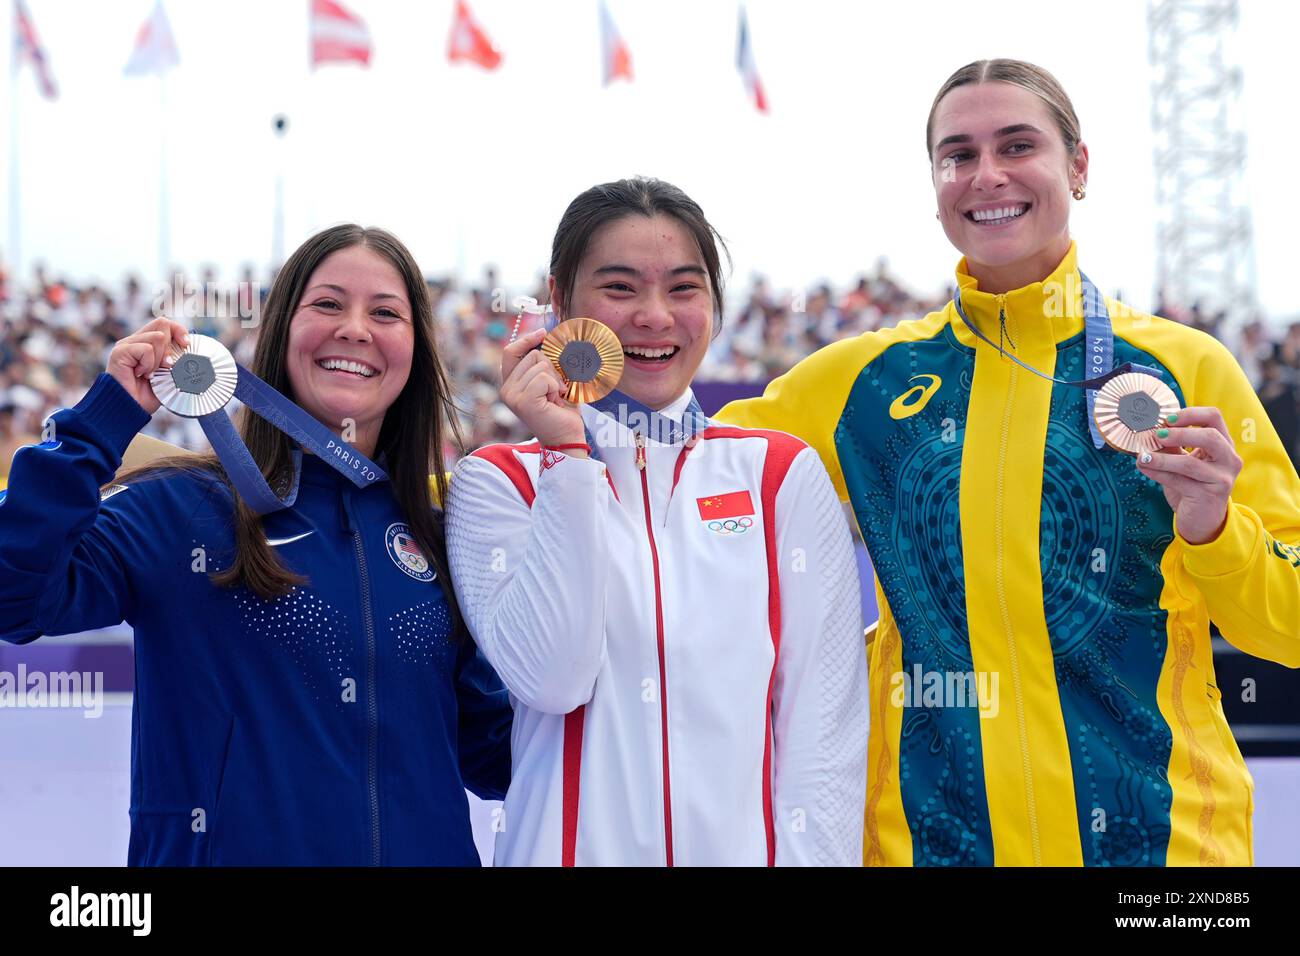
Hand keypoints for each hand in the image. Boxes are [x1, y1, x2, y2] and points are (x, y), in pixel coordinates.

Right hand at [106, 318, 188, 414]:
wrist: (131, 409)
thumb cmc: (148, 396)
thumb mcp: (169, 374)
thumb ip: (175, 359)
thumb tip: (189, 348)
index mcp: (146, 343)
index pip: (165, 323)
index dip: (179, 330)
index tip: (186, 345)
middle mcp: (135, 340)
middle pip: (162, 323)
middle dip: (171, 347)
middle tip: (167, 366)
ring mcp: (126, 344)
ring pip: (157, 337)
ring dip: (160, 359)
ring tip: (151, 374)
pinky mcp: (120, 351)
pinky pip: (147, 349)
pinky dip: (150, 364)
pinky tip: (141, 375)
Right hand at [500, 326, 585, 448]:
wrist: (567, 436)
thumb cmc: (562, 409)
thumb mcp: (552, 380)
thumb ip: (544, 363)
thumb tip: (547, 336)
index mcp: (510, 384)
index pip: (510, 351)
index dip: (526, 339)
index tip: (543, 333)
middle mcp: (506, 390)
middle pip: (532, 355)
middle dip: (551, 368)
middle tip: (556, 389)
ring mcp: (512, 396)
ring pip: (540, 365)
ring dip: (555, 379)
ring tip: (555, 397)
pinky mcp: (523, 401)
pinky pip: (544, 377)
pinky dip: (555, 386)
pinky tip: (554, 401)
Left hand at [1135, 406, 1242, 544]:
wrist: (1202, 520)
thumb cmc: (1192, 485)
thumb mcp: (1182, 461)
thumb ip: (1171, 446)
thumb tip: (1148, 429)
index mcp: (1224, 444)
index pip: (1214, 417)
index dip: (1190, 413)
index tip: (1167, 418)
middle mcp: (1229, 459)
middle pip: (1210, 437)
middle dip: (1180, 434)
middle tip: (1158, 435)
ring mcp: (1221, 478)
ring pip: (1190, 463)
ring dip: (1162, 459)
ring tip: (1143, 456)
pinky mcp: (1208, 495)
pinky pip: (1179, 481)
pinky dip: (1158, 473)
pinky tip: (1143, 467)